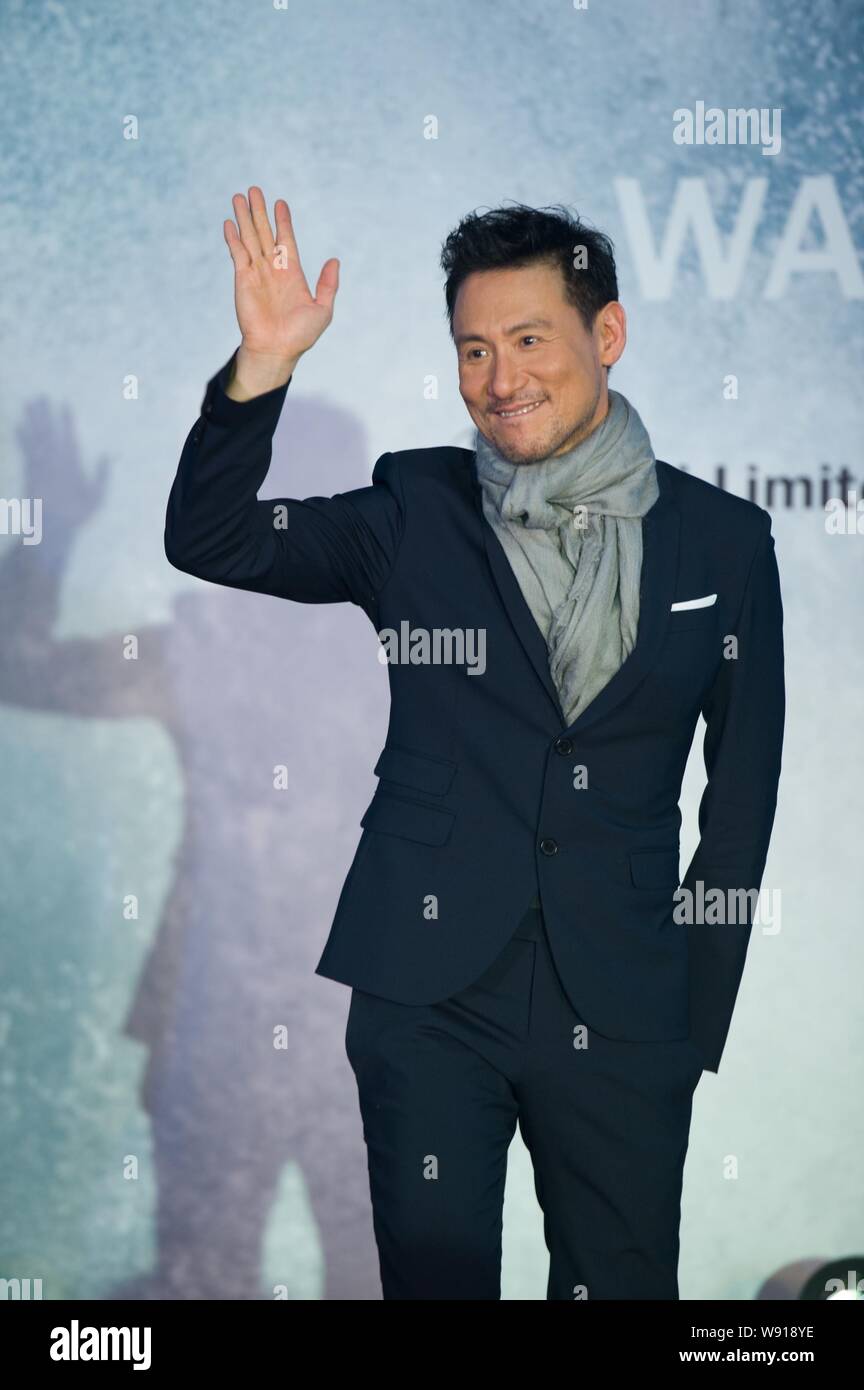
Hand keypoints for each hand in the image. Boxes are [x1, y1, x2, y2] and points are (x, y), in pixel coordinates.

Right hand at [224, 187, 338, 366]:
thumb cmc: (300, 335)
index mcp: (292, 273)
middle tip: (254, 189)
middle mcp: (272, 270)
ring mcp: (256, 273)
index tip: (280, 202)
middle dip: (259, 211)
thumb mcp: (323, 309)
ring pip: (249, 238)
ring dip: (244, 217)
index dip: (282, 221)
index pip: (285, 239)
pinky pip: (237, 254)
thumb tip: (334, 260)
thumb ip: (328, 284)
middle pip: (264, 233)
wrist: (277, 350)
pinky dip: (233, 238)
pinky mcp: (242, 279)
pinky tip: (230, 222)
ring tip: (239, 196)